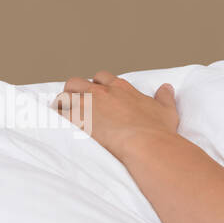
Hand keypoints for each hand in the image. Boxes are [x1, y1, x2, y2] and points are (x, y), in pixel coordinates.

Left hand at [53, 70, 179, 159]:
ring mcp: (87, 104)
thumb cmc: (158, 131)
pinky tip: (57, 128)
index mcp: (121, 88)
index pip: (102, 78)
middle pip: (77, 82)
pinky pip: (57, 115)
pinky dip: (56, 120)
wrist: (146, 144)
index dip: (97, 86)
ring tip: (63, 117)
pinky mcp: (77, 119)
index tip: (97, 96)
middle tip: (75, 105)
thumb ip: (165, 97)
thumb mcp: (166, 111)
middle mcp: (102, 92)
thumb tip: (167, 88)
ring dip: (62, 105)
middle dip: (74, 92)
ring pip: (64, 96)